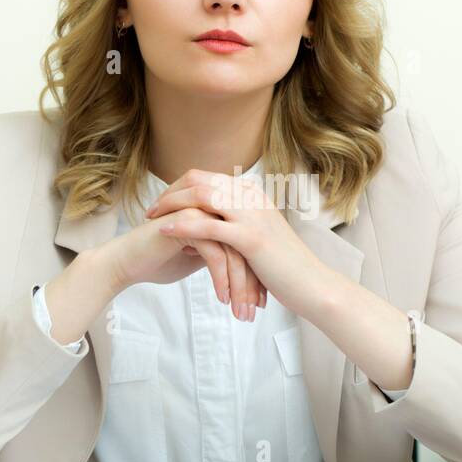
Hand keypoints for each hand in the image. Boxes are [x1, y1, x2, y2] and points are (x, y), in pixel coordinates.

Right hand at [99, 206, 266, 321]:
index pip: (248, 245)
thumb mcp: (200, 258)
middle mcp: (211, 211)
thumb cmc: (161, 261)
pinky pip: (215, 253)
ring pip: (233, 252)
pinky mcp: (186, 224)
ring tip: (240, 312)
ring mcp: (199, 214)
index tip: (261, 303)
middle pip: (244, 248)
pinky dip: (221, 279)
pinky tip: (222, 298)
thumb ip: (222, 254)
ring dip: (239, 287)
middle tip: (255, 311)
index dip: (257, 275)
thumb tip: (247, 269)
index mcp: (218, 216)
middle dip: (252, 283)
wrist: (127, 263)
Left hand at [143, 168, 329, 318]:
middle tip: (150, 211)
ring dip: (171, 205)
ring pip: (201, 196)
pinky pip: (208, 225)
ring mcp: (252, 214)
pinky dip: (183, 225)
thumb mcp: (257, 236)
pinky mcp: (250, 237)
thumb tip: (203, 224)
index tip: (161, 204)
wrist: (312, 284)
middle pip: (198, 180)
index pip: (205, 177)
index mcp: (252, 193)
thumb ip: (234, 224)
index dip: (178, 187)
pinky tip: (165, 232)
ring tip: (151, 219)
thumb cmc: (284, 267)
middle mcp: (251, 196)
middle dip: (169, 193)